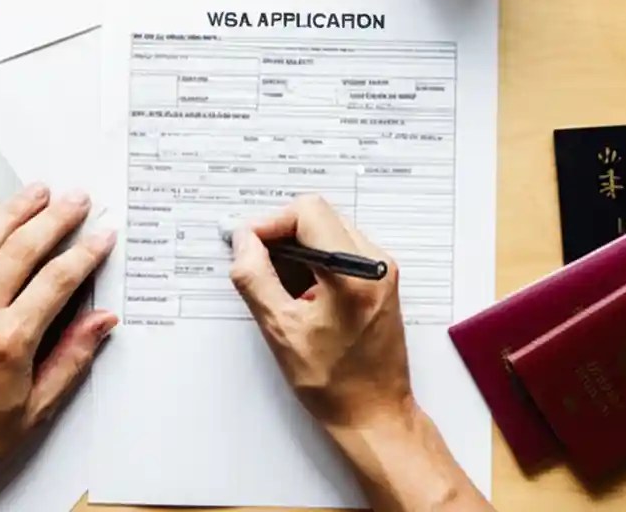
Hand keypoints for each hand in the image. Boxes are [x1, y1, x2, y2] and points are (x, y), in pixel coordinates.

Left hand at [0, 184, 117, 511]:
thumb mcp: (35, 410)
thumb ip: (71, 357)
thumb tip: (102, 321)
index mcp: (8, 344)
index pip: (57, 281)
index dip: (85, 253)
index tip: (101, 236)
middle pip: (21, 250)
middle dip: (54, 219)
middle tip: (74, 200)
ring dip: (11, 213)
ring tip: (35, 194)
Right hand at [230, 195, 492, 510]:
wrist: (374, 413)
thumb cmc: (335, 384)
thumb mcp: (280, 330)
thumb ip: (255, 277)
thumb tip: (243, 242)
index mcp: (354, 273)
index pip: (307, 212)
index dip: (269, 224)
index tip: (247, 245)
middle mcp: (376, 265)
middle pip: (318, 216)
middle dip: (282, 235)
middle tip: (258, 265)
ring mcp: (382, 271)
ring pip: (328, 229)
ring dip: (297, 249)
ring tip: (283, 288)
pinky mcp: (380, 279)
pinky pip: (340, 249)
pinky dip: (314, 261)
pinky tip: (303, 294)